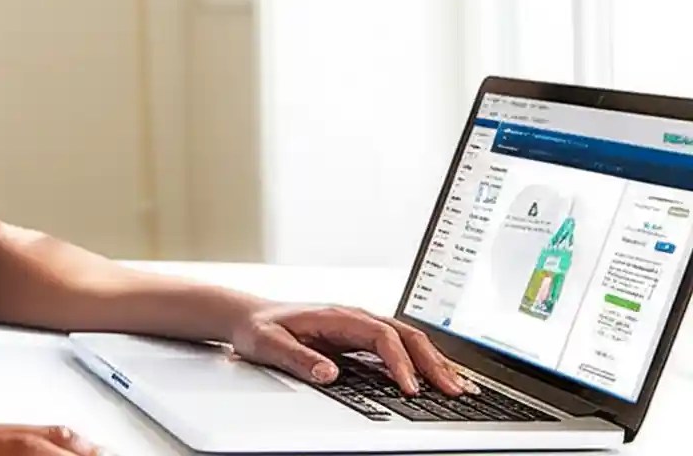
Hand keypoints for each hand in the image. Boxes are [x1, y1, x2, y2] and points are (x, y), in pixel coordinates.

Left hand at [227, 302, 479, 396]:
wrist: (247, 316)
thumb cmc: (258, 328)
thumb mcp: (269, 345)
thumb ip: (298, 359)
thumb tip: (329, 374)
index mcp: (336, 316)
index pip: (381, 337)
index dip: (399, 363)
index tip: (410, 389)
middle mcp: (352, 317)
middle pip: (404, 335)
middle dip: (432, 362)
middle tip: (454, 390)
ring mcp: (357, 326)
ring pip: (406, 339)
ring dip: (433, 361)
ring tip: (459, 385)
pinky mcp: (358, 338)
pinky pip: (397, 346)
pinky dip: (420, 362)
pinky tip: (434, 378)